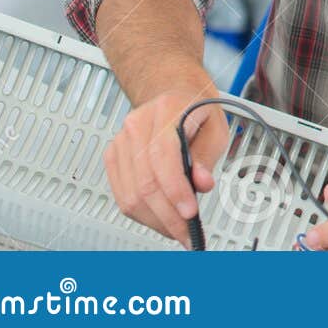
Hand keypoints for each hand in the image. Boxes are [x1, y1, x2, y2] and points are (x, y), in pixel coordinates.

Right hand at [102, 76, 225, 243]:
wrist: (173, 93)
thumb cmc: (196, 111)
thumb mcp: (215, 127)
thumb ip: (207, 157)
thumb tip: (201, 183)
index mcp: (166, 110)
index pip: (163, 156)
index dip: (176, 190)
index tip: (191, 213)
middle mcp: (137, 125)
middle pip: (145, 182)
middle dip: (168, 215)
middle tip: (187, 233)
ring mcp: (120, 142)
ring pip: (130, 194)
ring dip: (155, 220)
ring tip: (177, 230)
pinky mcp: (112, 157)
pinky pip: (122, 195)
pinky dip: (142, 214)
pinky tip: (161, 219)